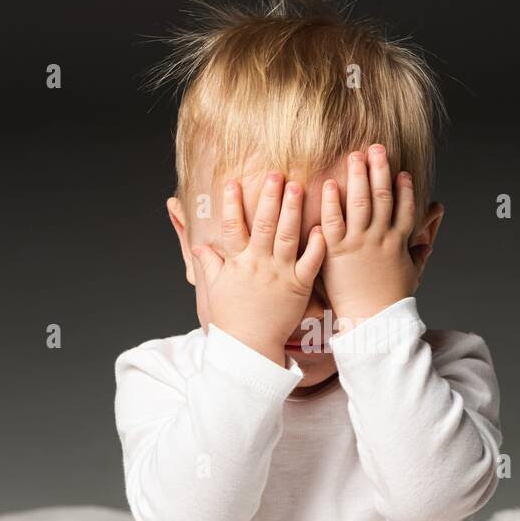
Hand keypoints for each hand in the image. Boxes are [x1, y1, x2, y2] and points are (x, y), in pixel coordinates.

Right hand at [192, 173, 325, 363]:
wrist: (251, 346)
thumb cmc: (232, 318)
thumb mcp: (215, 288)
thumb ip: (208, 262)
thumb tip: (198, 244)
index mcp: (238, 262)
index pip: (232, 227)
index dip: (233, 204)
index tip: (233, 181)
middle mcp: (259, 264)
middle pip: (264, 225)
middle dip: (269, 197)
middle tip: (276, 174)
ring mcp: (281, 274)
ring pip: (288, 236)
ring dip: (293, 210)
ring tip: (298, 186)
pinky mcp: (300, 286)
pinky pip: (310, 262)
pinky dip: (316, 245)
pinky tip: (321, 225)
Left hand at [319, 144, 418, 329]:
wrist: (372, 323)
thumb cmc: (389, 301)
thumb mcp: (412, 271)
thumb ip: (420, 247)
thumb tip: (430, 234)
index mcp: (398, 243)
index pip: (405, 209)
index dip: (405, 189)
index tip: (402, 172)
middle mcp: (380, 239)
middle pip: (383, 197)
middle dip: (380, 170)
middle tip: (376, 148)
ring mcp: (359, 244)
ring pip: (361, 203)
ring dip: (358, 176)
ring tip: (356, 155)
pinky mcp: (337, 252)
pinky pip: (334, 222)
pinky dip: (333, 202)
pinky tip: (331, 184)